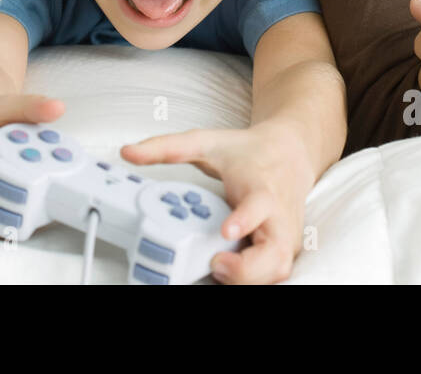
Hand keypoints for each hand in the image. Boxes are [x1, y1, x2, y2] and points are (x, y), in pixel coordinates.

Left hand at [121, 122, 316, 283]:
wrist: (290, 154)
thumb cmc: (250, 153)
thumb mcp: (207, 142)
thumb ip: (167, 148)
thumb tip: (129, 152)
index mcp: (261, 189)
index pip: (260, 206)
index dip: (245, 220)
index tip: (227, 230)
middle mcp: (277, 218)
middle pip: (274, 255)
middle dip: (246, 269)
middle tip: (216, 263)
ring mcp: (283, 238)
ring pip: (276, 272)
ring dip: (248, 278)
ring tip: (217, 268)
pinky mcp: (283, 252)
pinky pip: (272, 275)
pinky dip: (252, 279)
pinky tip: (228, 273)